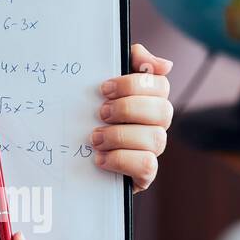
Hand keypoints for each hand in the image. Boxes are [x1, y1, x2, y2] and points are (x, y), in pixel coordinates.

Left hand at [91, 42, 173, 193]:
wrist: (74, 161)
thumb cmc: (92, 118)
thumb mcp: (105, 88)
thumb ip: (130, 64)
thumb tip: (164, 65)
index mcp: (150, 101)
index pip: (160, 85)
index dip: (135, 84)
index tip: (105, 88)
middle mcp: (156, 125)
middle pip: (164, 111)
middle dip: (128, 109)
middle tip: (101, 112)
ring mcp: (152, 151)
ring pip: (155, 138)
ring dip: (120, 136)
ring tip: (95, 138)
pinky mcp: (144, 175)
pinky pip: (146, 165)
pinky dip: (121, 159)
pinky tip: (100, 158)